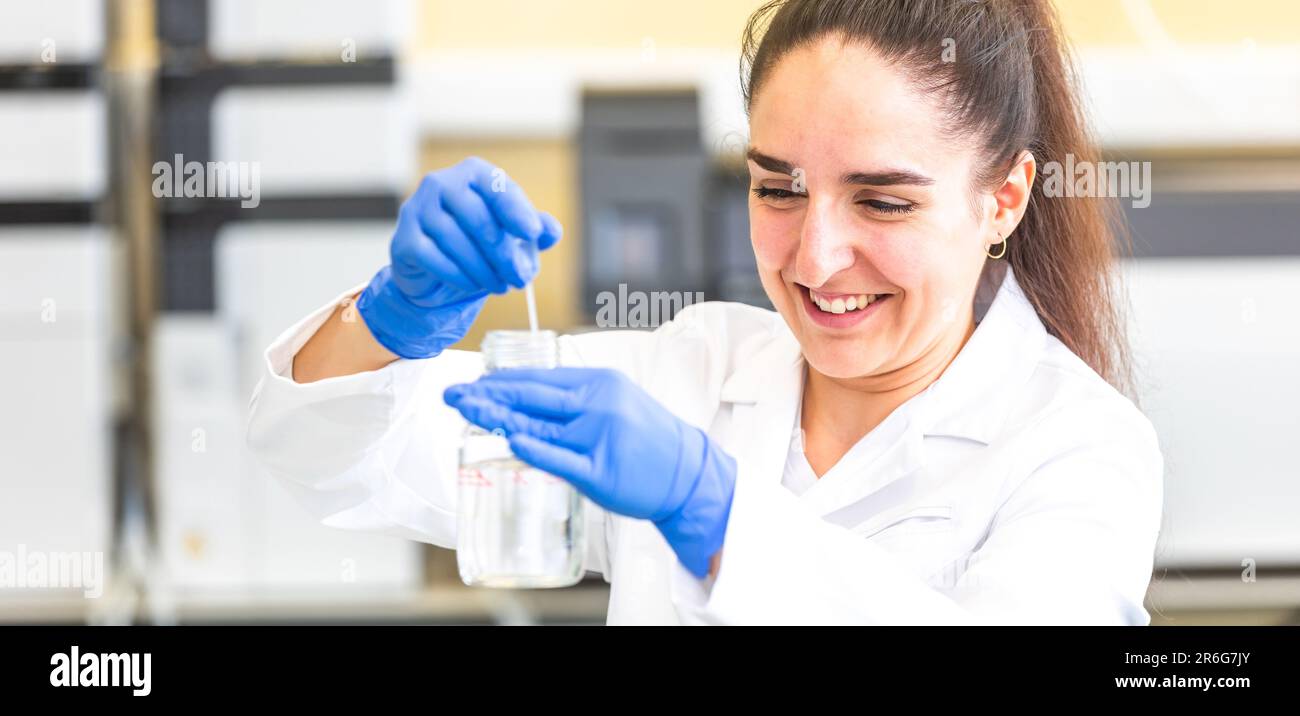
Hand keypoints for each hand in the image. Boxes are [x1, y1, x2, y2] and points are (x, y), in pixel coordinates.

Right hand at [356, 157, 562, 358]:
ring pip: (456, 241)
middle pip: (478, 219)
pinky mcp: (404, 239)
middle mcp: (441, 183)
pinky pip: (434, 259)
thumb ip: (535, 228)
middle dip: (504, 254)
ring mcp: (417, 209)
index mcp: (472, 174)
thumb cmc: (477, 244)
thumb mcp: (512, 234)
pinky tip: (473, 285)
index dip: (516, 211)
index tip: (533, 234)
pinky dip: (458, 275)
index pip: (497, 187)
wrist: (434, 270)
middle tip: (520, 278)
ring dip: (483, 269)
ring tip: (499, 285)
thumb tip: (552, 231)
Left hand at [443, 367, 736, 578]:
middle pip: (532, 396)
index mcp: (599, 382)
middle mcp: (597, 403)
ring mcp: (598, 436)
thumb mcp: (614, 402)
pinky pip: (560, 459)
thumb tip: (526, 400)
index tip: (471, 385)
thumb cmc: (646, 439)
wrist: (686, 472)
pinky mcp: (600, 471)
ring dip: (497, 417)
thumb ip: (574, 399)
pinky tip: (509, 440)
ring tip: (466, 413)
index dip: (501, 382)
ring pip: (539, 425)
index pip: (539, 378)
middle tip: (453, 396)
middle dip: (487, 395)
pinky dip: (534, 449)